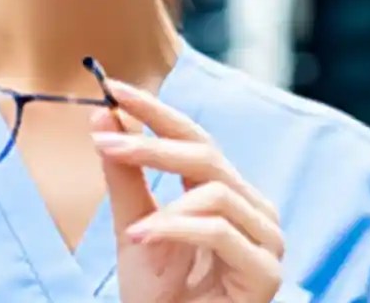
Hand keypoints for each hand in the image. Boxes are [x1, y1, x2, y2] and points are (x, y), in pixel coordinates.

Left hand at [92, 80, 283, 301]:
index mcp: (226, 190)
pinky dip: (176, 231)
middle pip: (207, 156)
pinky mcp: (264, 272)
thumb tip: (103, 115)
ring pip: (216, 192)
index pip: (193, 137)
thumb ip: (124, 174)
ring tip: (130, 228)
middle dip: (152, 145)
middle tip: (106, 142)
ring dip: (164, 205)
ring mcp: (265, 239)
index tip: (113, 88)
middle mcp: (252, 208)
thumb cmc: (159, 294)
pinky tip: (142, 238)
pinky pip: (219, 232)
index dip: (155, 110)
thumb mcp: (134, 224)